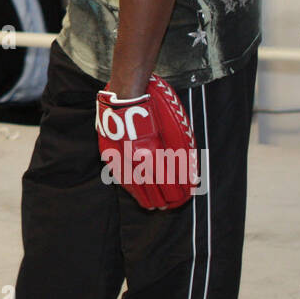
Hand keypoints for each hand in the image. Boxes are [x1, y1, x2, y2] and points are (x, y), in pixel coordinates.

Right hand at [95, 75, 196, 209]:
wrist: (125, 91)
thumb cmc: (154, 104)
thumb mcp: (174, 125)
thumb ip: (181, 150)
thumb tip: (190, 174)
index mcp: (154, 152)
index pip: (168, 180)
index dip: (178, 191)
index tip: (185, 197)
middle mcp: (136, 158)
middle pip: (152, 186)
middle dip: (163, 198)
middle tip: (170, 205)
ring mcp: (120, 156)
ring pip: (135, 185)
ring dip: (146, 198)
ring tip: (154, 207)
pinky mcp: (109, 153)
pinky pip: (120, 175)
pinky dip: (130, 188)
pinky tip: (135, 194)